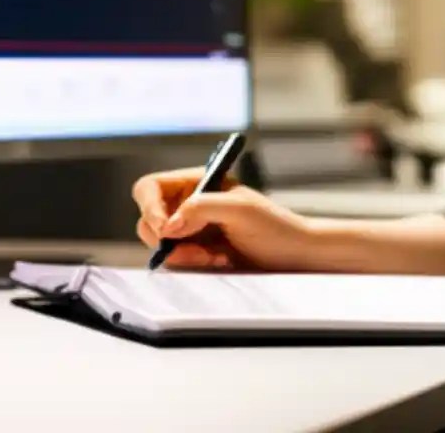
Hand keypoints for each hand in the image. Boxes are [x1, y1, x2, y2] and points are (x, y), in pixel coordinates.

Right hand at [132, 168, 313, 271]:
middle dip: (167, 238)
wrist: (296, 256)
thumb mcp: (240, 210)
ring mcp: (189, 229)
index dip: (150, 207)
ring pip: (158, 242)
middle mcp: (188, 203)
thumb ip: (201, 208)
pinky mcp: (194, 252)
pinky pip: (174, 259)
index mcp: (196, 182)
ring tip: (212, 256)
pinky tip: (216, 260)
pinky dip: (189, 263)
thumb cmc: (276, 226)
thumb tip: (168, 225)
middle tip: (197, 251)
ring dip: (180, 253)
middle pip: (148, 218)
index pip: (150, 187)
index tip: (166, 230)